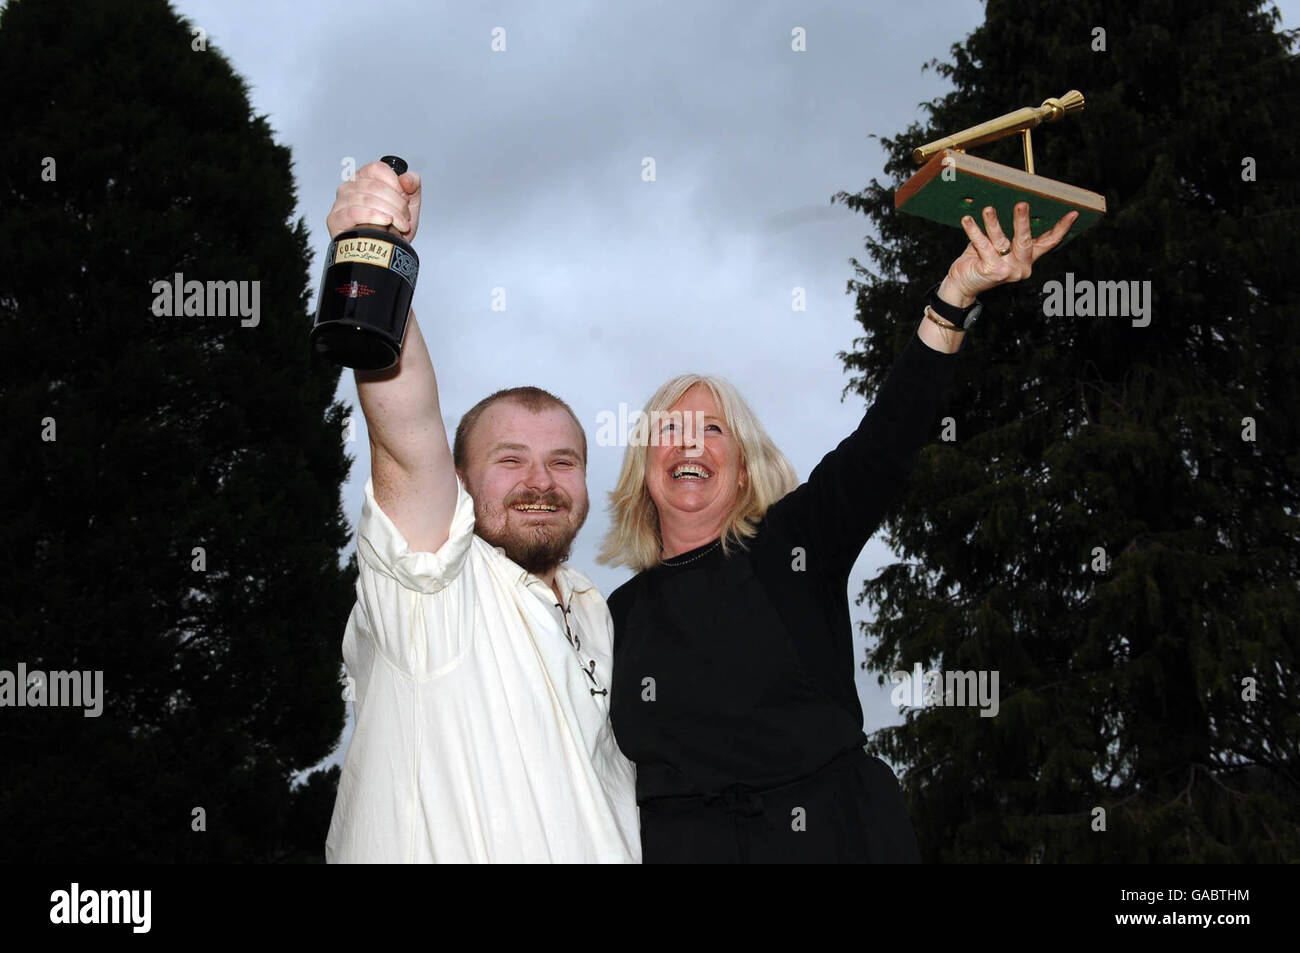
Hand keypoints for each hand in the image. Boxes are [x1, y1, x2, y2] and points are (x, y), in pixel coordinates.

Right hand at [325, 160, 421, 240]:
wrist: (386, 254)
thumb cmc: (394, 227)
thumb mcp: (409, 205)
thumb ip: (413, 185)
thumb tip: (406, 179)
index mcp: (365, 178)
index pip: (377, 169)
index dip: (395, 183)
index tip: (405, 198)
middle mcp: (350, 187)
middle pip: (374, 185)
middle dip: (396, 202)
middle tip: (405, 217)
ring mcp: (340, 203)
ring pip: (365, 198)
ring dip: (389, 211)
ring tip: (399, 225)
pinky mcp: (335, 219)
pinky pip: (353, 212)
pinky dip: (373, 216)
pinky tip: (386, 221)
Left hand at [937, 202, 1077, 307]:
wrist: (962, 285)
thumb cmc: (980, 260)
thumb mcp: (998, 246)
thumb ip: (1008, 233)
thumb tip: (1018, 206)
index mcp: (1028, 258)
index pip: (1049, 242)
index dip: (1061, 228)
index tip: (1074, 213)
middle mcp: (1021, 265)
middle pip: (1025, 240)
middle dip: (1023, 221)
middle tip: (1022, 204)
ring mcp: (1008, 270)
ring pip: (1001, 240)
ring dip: (993, 223)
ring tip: (988, 209)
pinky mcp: (992, 271)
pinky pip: (983, 245)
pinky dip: (974, 231)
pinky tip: (967, 220)